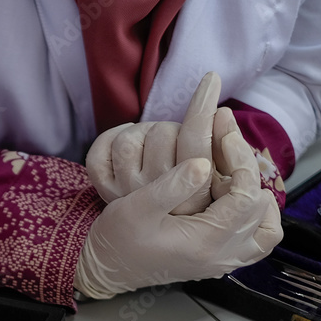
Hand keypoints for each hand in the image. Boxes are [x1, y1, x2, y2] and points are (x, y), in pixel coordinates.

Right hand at [74, 130, 281, 298]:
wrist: (106, 268)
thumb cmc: (117, 238)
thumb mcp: (137, 207)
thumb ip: (172, 185)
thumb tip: (204, 164)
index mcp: (204, 242)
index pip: (246, 194)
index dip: (241, 158)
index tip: (225, 134)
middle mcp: (220, 256)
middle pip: (259, 206)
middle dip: (246, 168)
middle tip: (226, 142)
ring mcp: (221, 262)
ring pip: (267, 229)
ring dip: (257, 196)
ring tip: (236, 173)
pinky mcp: (217, 261)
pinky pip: (256, 242)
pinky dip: (255, 218)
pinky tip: (236, 199)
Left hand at [87, 72, 236, 214]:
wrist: (154, 242)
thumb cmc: (194, 199)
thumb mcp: (219, 179)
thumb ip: (223, 147)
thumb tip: (221, 113)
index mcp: (189, 193)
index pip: (196, 138)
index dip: (204, 104)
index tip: (210, 79)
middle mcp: (154, 195)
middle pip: (162, 133)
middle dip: (173, 128)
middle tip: (178, 140)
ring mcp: (125, 194)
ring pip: (127, 140)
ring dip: (143, 133)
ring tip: (155, 145)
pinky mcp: (104, 191)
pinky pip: (98, 153)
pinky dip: (109, 139)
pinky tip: (126, 142)